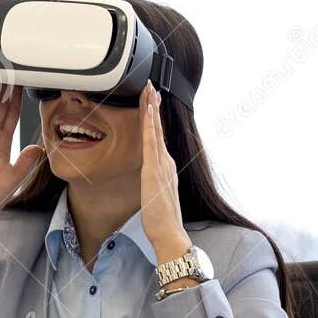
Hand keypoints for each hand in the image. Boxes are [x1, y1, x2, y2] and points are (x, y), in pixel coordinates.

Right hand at [0, 85, 44, 256]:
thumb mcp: (15, 176)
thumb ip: (27, 160)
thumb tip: (39, 147)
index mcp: (0, 146)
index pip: (11, 118)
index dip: (18, 102)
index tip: (24, 87)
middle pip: (0, 109)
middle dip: (7, 91)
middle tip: (14, 72)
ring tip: (1, 74)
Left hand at [140, 83, 190, 263]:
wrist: (168, 232)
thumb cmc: (160, 218)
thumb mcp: (154, 193)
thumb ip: (153, 181)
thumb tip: (148, 176)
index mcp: (164, 166)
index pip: (158, 136)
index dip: (154, 116)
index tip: (151, 99)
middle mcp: (166, 161)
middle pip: (158, 127)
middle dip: (154, 105)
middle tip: (150, 85)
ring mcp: (162, 164)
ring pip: (155, 130)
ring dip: (152, 108)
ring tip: (149, 89)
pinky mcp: (154, 170)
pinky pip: (151, 142)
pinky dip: (151, 125)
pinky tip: (149, 110)